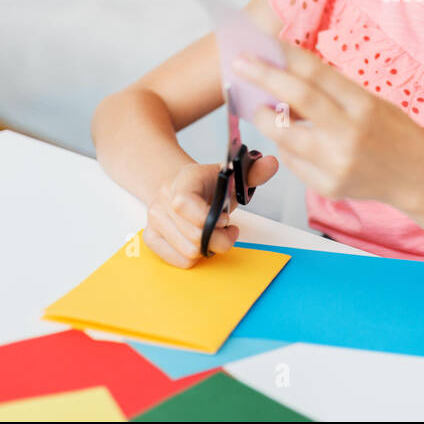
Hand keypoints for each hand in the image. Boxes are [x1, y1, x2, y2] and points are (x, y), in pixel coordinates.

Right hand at [144, 157, 278, 267]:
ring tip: (214, 232)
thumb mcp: (234, 176)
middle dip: (219, 238)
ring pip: (188, 251)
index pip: (184, 203)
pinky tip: (200, 241)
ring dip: (208, 247)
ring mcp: (154, 219)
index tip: (226, 218)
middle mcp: (163, 198)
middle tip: (227, 228)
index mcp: (184, 179)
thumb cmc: (210, 184)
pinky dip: (195, 256)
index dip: (209, 218)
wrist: (181, 185)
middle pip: (194, 236)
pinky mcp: (151, 238)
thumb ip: (254, 172)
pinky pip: (179, 261)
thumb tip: (272, 163)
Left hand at [236, 42, 423, 209]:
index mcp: (364, 106)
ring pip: (283, 136)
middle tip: (239, 64)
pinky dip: (288, 147)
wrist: (419, 178)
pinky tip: (297, 140)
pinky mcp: (328, 187)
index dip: (283, 56)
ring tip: (261, 107)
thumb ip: (331, 93)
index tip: (258, 46)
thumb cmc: (395, 134)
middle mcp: (349, 135)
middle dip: (262, 78)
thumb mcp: (371, 103)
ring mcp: (337, 164)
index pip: (315, 74)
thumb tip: (284, 75)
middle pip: (296, 99)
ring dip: (266, 117)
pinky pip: (293, 162)